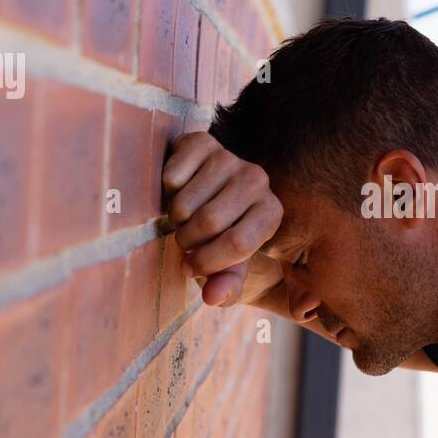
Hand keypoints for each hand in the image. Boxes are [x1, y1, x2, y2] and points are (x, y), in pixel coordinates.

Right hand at [162, 132, 282, 306]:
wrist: (206, 199)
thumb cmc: (221, 241)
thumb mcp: (228, 270)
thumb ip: (226, 287)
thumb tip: (212, 296)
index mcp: (271, 213)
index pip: (237, 243)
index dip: (207, 262)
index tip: (192, 268)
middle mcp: (258, 180)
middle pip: (208, 222)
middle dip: (188, 241)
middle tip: (187, 241)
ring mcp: (230, 158)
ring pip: (185, 202)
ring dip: (175, 219)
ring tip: (184, 219)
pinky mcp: (202, 141)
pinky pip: (171, 177)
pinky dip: (166, 192)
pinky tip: (179, 192)